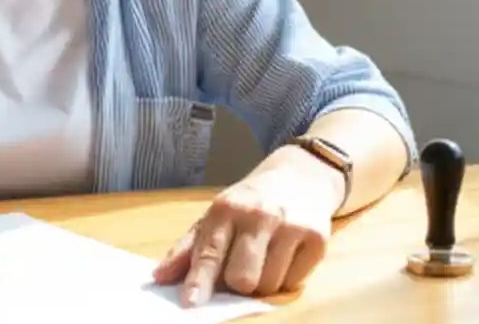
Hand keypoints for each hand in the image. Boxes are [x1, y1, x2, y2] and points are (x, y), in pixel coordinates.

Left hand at [152, 145, 343, 304]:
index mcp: (226, 209)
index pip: (210, 252)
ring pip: (268, 285)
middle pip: (241, 278)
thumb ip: (188, 248)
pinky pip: (293, 282)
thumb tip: (160, 277)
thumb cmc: (250, 202)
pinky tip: (285, 255)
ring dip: (262, 282)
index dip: (200, 280)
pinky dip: (285, 278)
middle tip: (240, 268)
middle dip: (237, 284)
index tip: (191, 301)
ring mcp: (290, 226)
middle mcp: (259, 215)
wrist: (302, 175)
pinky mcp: (318, 239)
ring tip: (264, 258)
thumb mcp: (216, 216)